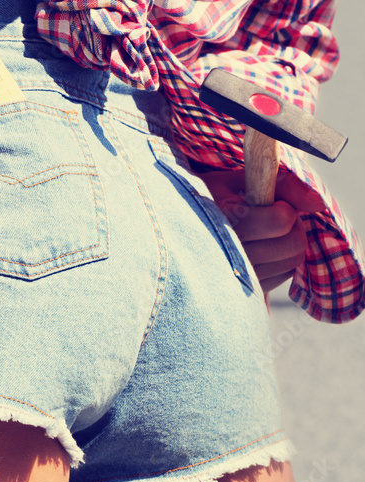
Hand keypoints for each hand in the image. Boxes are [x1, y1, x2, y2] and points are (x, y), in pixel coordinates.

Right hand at [198, 169, 325, 293]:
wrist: (178, 224)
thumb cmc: (213, 196)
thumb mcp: (241, 179)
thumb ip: (284, 185)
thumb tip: (318, 204)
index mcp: (223, 218)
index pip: (281, 221)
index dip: (285, 208)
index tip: (269, 202)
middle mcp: (227, 251)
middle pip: (293, 244)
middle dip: (293, 226)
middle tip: (273, 216)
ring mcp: (234, 274)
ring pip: (292, 261)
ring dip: (288, 242)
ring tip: (265, 232)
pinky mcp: (241, 287)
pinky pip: (283, 275)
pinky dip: (281, 259)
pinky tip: (261, 247)